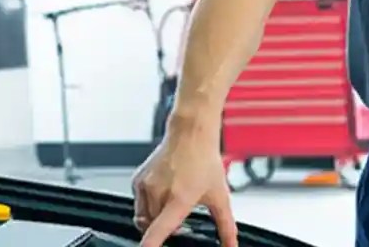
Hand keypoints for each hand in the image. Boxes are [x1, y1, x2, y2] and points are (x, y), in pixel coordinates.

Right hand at [130, 124, 237, 246]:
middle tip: (180, 219)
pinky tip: (164, 194)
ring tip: (172, 205)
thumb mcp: (220, 196)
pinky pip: (138, 205)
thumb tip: (231, 246)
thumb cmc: (205, 160)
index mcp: (179, 198)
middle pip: (154, 228)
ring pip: (144, 218)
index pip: (158, 231)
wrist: (191, 133)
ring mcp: (146, 186)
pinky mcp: (137, 180)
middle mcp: (159, 192)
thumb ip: (226, 226)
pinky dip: (149, 207)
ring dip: (156, 219)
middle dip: (166, 229)